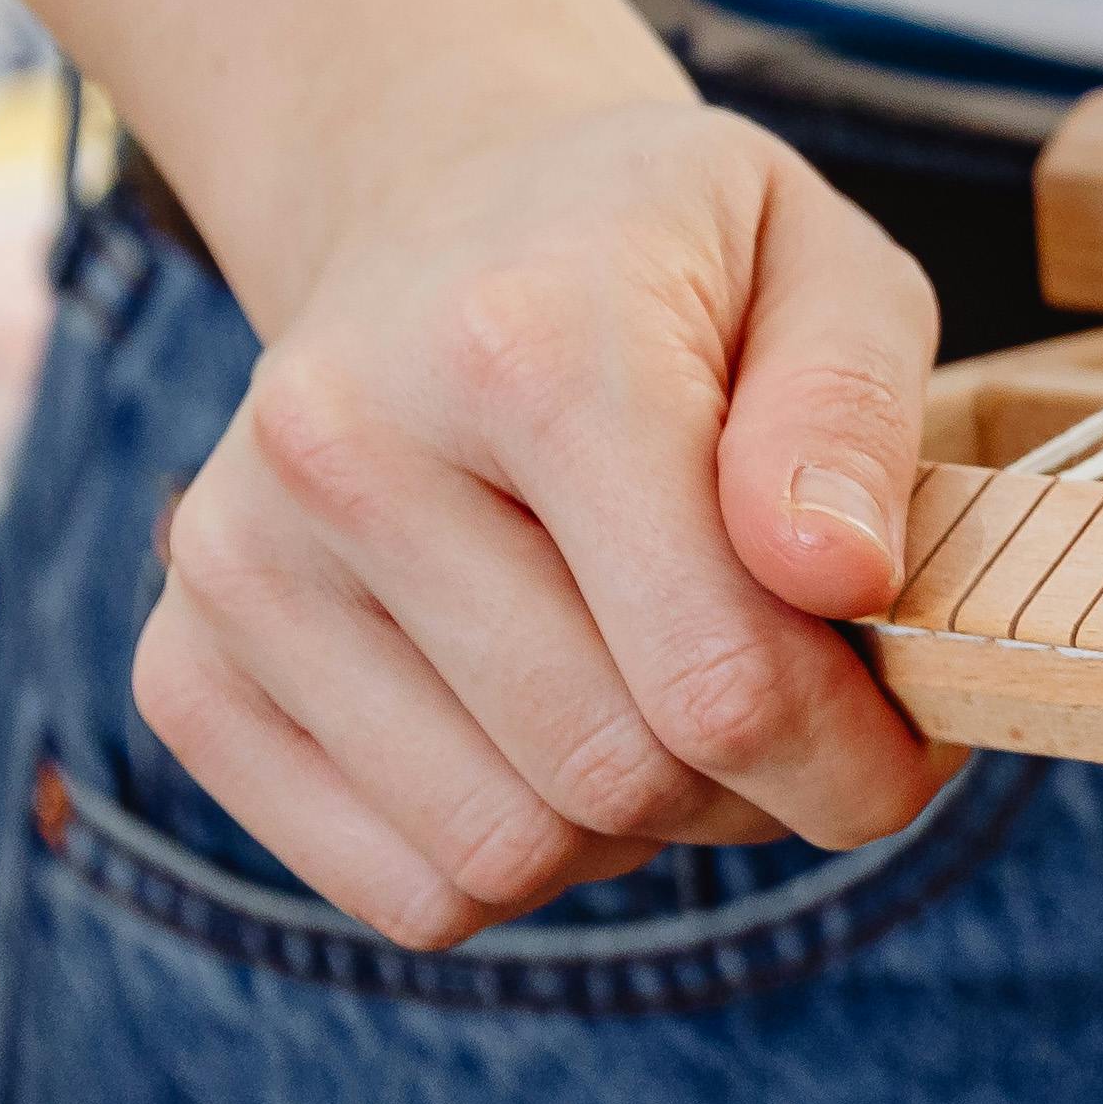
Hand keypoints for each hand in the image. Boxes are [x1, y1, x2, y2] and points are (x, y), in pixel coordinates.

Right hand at [138, 91, 959, 945]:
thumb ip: (853, 415)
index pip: (716, 671)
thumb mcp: (825, 263)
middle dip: (760, 788)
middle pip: (615, 776)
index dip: (852, 757)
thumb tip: (841, 580)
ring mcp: (237, 569)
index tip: (916, 746)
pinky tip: (559, 732)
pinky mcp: (186, 670)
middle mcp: (342, 452)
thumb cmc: (668, 257)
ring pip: (505, 853)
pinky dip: (520, 856)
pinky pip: (405, 886)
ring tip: (677, 699)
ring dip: (640, 830)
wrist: (444, 217)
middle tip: (811, 715)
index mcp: (521, 342)